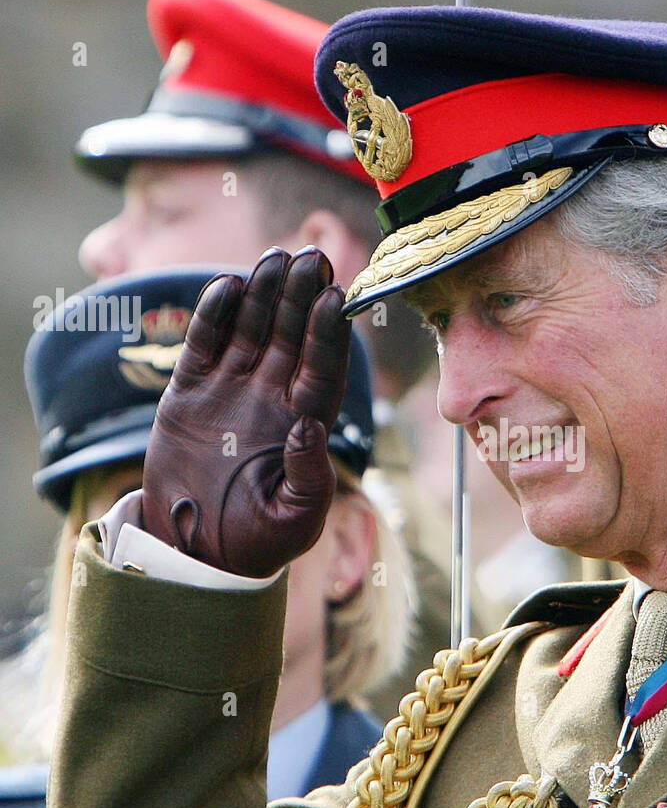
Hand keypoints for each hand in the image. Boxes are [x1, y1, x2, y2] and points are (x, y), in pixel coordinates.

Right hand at [141, 247, 349, 576]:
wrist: (196, 551)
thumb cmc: (256, 542)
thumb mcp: (294, 520)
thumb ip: (311, 479)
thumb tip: (310, 429)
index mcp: (305, 423)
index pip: (323, 368)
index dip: (329, 333)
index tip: (335, 297)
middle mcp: (273, 398)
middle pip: (292, 336)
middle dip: (301, 296)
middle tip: (311, 256)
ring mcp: (232, 390)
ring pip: (252, 330)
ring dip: (263, 294)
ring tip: (273, 259)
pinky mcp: (191, 392)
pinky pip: (205, 344)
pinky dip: (213, 315)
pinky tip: (227, 285)